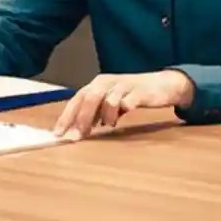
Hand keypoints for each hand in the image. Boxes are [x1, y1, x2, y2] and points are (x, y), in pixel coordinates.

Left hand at [52, 71, 192, 138]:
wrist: (162, 85)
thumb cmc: (132, 95)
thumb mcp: (110, 103)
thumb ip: (95, 113)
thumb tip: (76, 131)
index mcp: (97, 85)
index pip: (77, 99)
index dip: (67, 116)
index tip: (58, 134)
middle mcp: (107, 82)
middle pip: (89, 98)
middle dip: (81, 119)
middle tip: (77, 137)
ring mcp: (124, 85)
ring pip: (107, 99)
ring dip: (104, 115)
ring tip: (109, 125)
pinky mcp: (140, 91)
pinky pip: (128, 100)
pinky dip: (123, 108)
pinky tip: (123, 116)